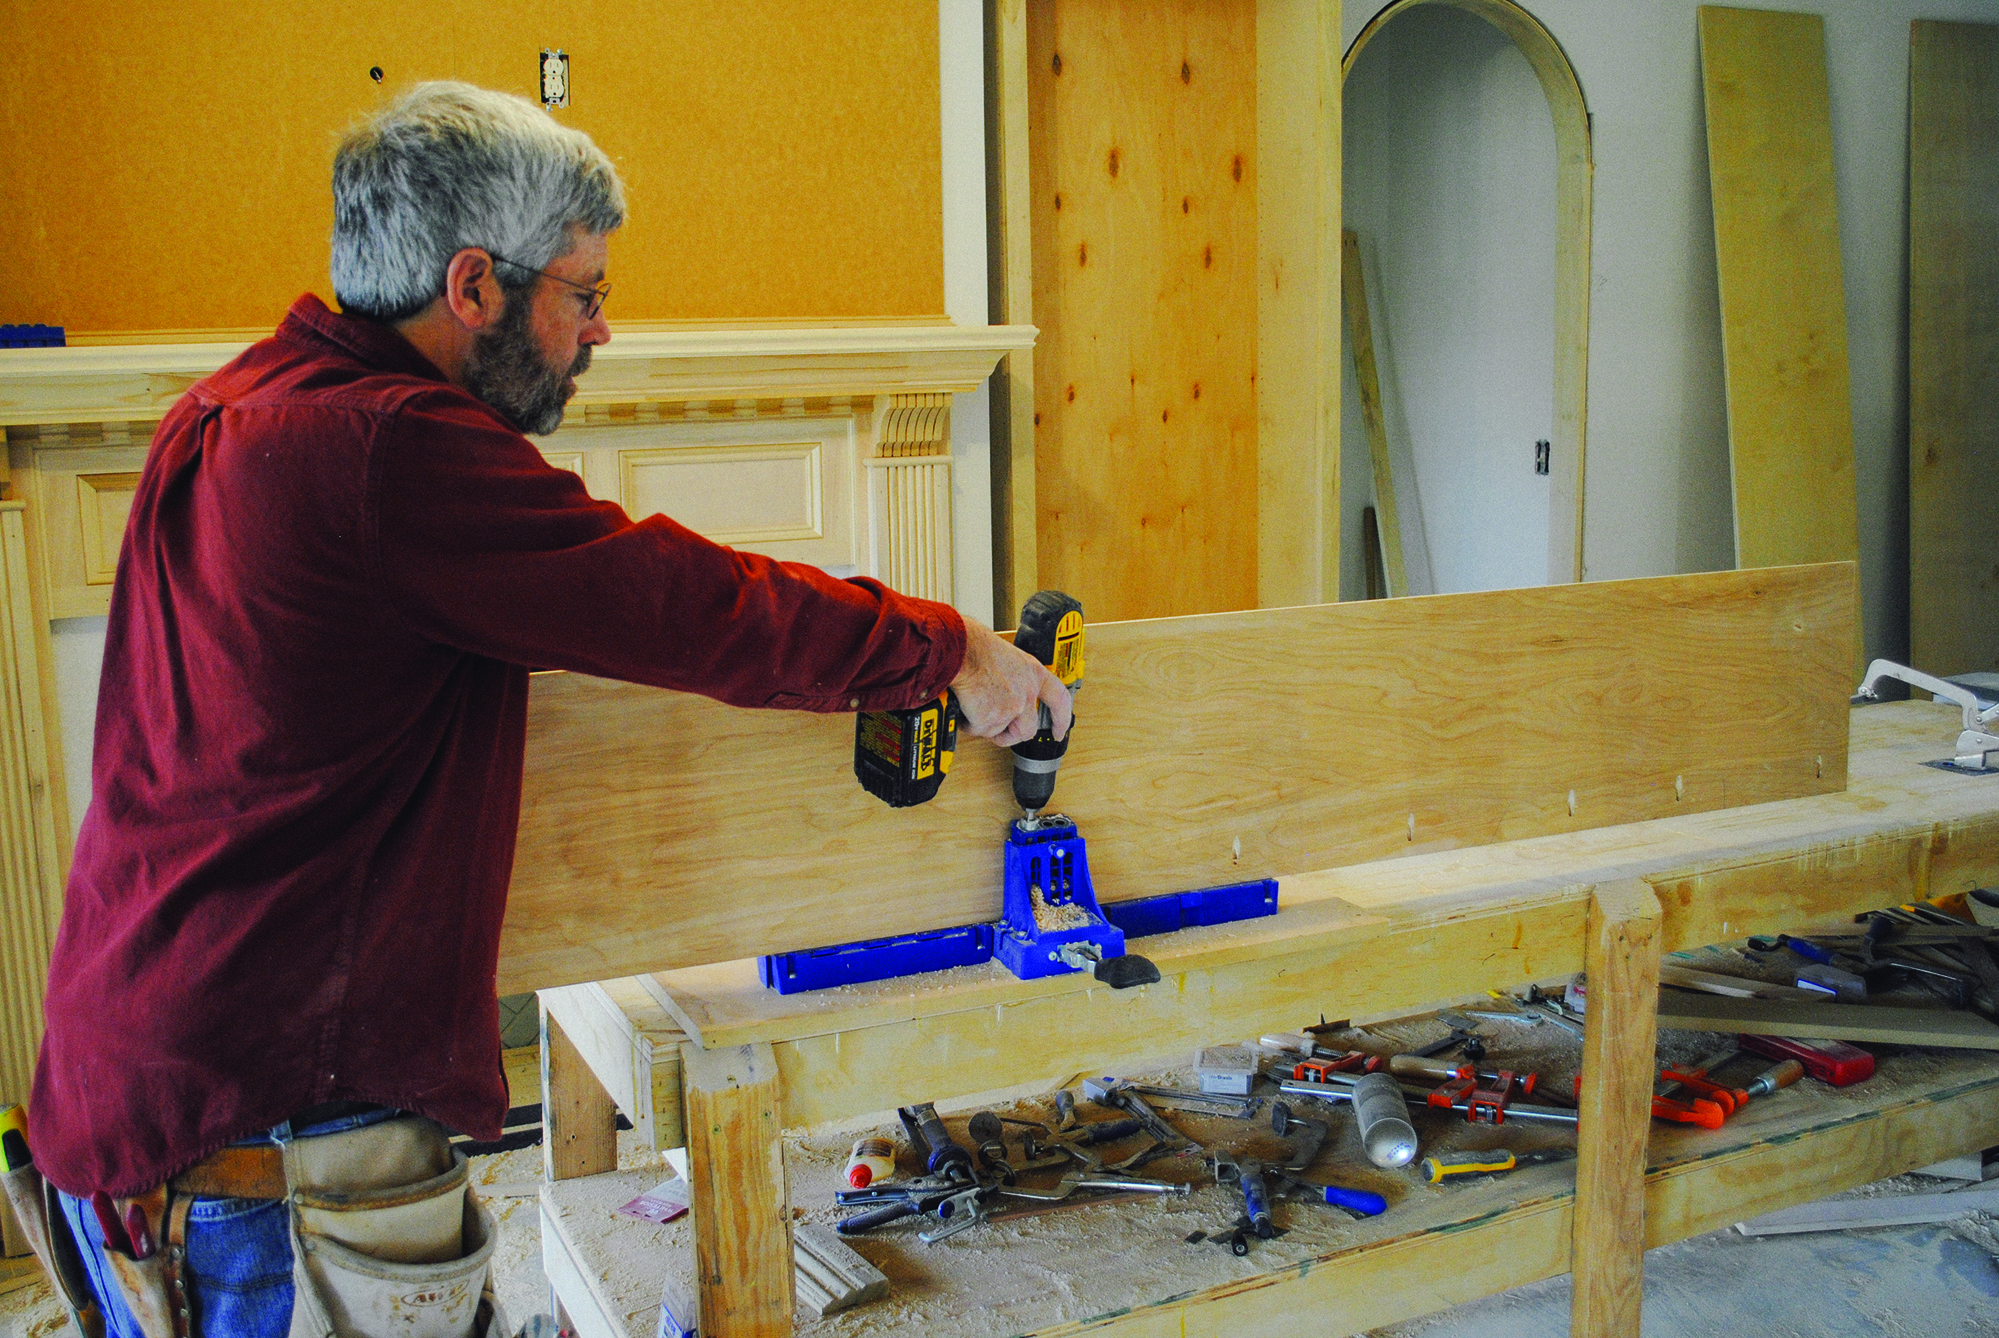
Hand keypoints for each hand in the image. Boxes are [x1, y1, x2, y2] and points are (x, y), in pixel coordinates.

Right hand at [950, 619, 1072, 747]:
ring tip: (973, 711)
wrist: (962, 649)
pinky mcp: (994, 718)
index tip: (1058, 731)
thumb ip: (1012, 678)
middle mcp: (1027, 691)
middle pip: (1028, 729)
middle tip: (999, 733)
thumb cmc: (976, 646)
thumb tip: (1002, 691)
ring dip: (986, 727)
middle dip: (1011, 735)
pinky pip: (980, 730)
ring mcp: (1013, 707)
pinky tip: (964, 707)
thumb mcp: (1006, 657)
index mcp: (1033, 673)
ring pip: (1000, 733)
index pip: (1059, 700)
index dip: (1060, 719)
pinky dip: (969, 723)